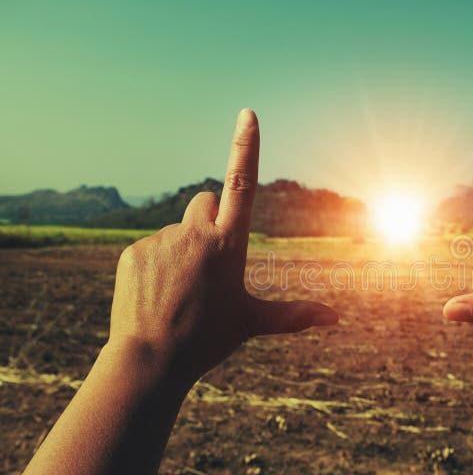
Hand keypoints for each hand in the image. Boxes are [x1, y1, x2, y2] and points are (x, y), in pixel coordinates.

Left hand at [107, 109, 337, 385]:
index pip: (241, 184)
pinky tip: (158, 293)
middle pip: (205, 203)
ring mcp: (161, 241)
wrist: (149, 360)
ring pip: (178, 231)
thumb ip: (294, 315)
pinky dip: (157, 263)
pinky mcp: (134, 252)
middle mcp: (194, 234)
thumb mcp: (252, 322)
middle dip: (210, 220)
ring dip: (183, 248)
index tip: (248, 114)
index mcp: (228, 244)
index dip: (246, 147)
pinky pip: (151, 246)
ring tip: (180, 291)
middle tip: (209, 263)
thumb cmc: (208, 340)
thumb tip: (336, 317)